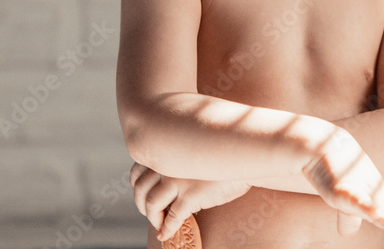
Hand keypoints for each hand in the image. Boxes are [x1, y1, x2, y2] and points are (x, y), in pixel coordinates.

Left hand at [130, 162, 250, 241]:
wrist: (247, 156)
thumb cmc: (222, 153)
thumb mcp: (192, 149)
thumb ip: (176, 158)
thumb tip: (163, 178)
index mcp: (165, 150)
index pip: (136, 171)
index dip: (136, 187)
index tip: (143, 195)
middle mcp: (167, 163)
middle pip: (140, 190)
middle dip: (141, 205)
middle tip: (149, 213)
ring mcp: (178, 180)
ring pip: (151, 205)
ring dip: (152, 218)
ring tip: (158, 224)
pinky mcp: (191, 196)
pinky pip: (172, 218)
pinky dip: (166, 228)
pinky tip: (165, 234)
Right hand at [301, 128, 383, 248]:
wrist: (323, 145)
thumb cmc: (335, 172)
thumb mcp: (344, 200)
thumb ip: (349, 218)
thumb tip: (347, 233)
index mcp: (378, 204)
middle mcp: (374, 199)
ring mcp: (360, 194)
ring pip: (381, 213)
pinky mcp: (342, 189)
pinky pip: (356, 200)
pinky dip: (367, 207)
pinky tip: (376, 214)